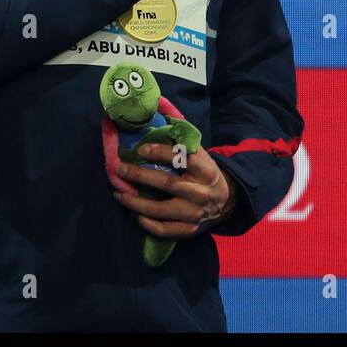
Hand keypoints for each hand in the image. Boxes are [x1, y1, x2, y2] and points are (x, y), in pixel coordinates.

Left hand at [113, 143, 238, 238]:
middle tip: (120, 169)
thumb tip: (160, 117)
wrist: (227, 201)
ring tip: (119, 195)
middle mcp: (200, 192)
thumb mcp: (200, 155)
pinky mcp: (190, 229)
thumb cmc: (205, 173)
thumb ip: (182, 141)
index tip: (141, 149)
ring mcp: (194, 213)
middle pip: (167, 183)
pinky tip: (137, 215)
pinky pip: (165, 230)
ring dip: (136, 202)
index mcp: (205, 170)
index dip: (160, 152)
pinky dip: (149, 224)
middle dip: (140, 175)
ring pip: (161, 209)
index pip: (182, 158)